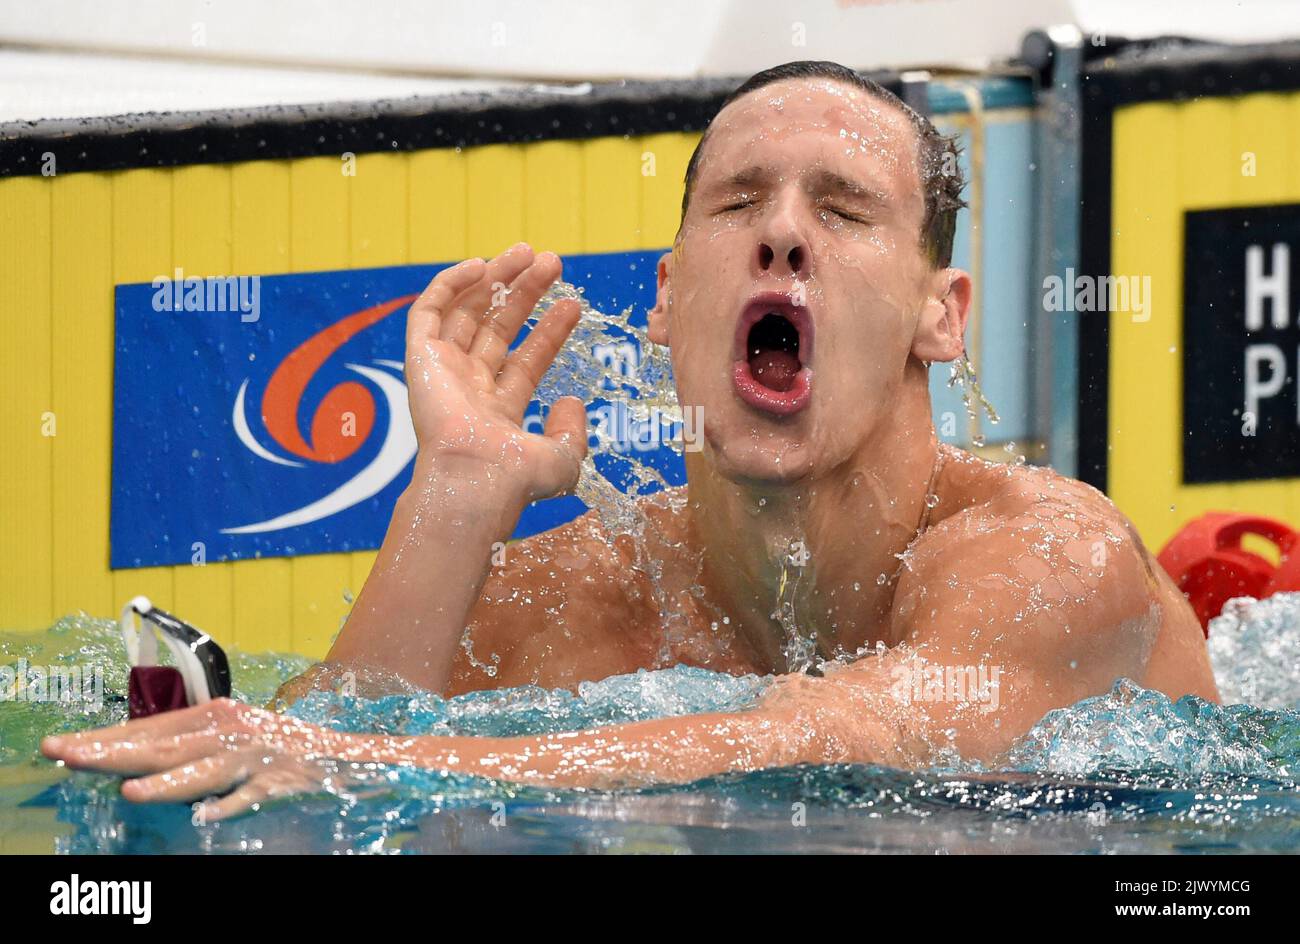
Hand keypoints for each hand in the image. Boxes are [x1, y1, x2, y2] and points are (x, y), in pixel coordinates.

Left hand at [40, 699, 363, 820]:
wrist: (344, 753)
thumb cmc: (280, 746)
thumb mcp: (230, 735)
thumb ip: (187, 746)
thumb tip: (130, 761)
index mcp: (214, 716)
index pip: (148, 727)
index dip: (104, 737)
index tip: (61, 746)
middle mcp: (230, 731)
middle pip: (164, 747)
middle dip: (112, 754)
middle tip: (66, 757)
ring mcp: (254, 757)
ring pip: (203, 772)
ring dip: (167, 783)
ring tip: (128, 792)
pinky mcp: (280, 781)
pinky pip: (252, 797)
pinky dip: (231, 806)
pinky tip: (207, 818)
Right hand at [405, 243, 588, 503]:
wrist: (475, 478)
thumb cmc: (515, 479)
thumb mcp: (563, 460)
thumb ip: (572, 431)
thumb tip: (572, 400)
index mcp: (498, 412)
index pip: (525, 360)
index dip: (549, 330)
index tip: (572, 304)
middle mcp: (468, 389)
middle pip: (498, 328)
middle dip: (525, 294)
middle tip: (552, 263)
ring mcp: (443, 372)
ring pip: (467, 313)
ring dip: (496, 279)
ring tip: (528, 253)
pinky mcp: (419, 358)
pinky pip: (429, 312)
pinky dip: (451, 284)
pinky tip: (482, 265)